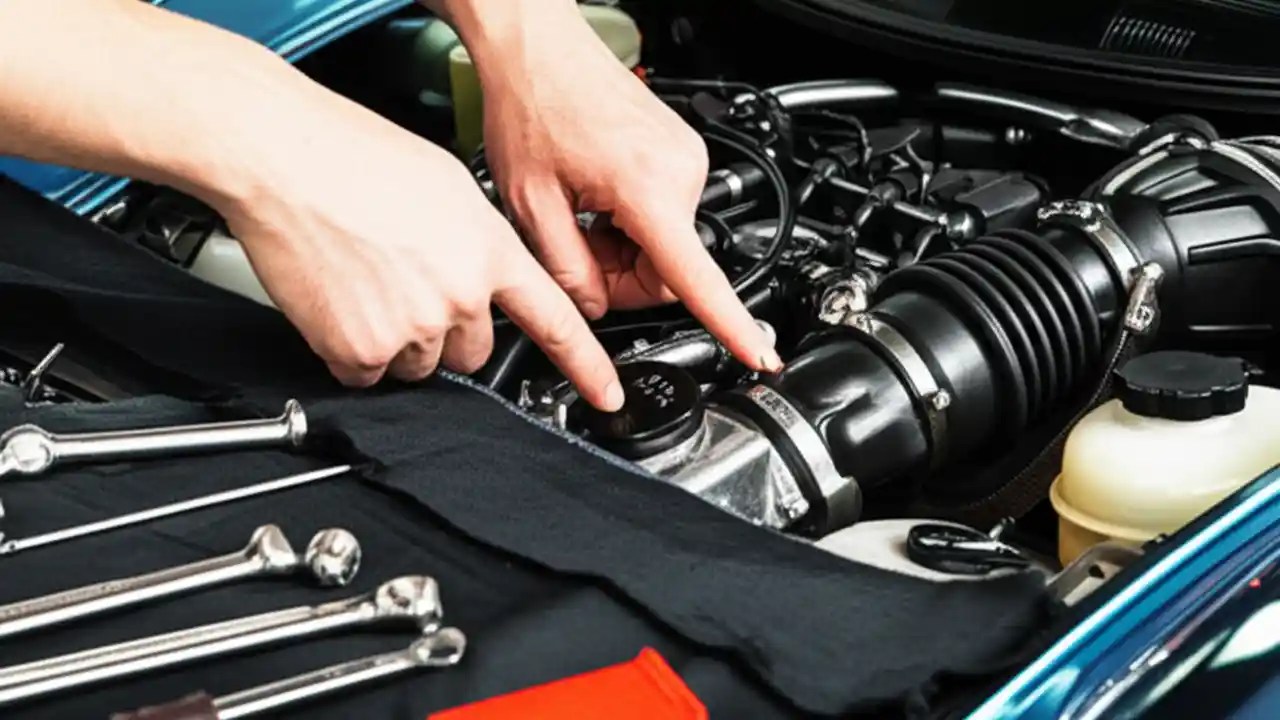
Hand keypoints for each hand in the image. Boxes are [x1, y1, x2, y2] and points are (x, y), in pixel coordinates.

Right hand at [210, 83, 625, 409]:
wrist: (285, 158)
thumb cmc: (356, 158)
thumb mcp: (449, 186)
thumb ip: (479, 241)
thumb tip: (480, 272)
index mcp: (490, 251)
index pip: (554, 321)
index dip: (585, 365)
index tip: (605, 394)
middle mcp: (459, 295)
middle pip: (473, 351)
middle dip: (448, 330)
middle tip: (409, 284)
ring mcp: (412, 328)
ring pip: (420, 364)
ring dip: (398, 338)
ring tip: (368, 280)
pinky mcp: (361, 350)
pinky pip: (368, 372)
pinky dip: (353, 348)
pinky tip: (341, 299)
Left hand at [454, 1, 781, 371]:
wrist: (538, 48)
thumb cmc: (532, 105)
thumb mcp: (530, 205)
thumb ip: (567, 272)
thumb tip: (594, 308)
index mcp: (648, 187)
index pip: (696, 277)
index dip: (729, 324)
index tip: (758, 354)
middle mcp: (681, 172)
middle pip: (670, 270)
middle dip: (622, 277)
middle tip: (577, 254)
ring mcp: (686, 162)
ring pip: (666, 246)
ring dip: (623, 250)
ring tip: (580, 216)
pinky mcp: (680, 156)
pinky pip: (665, 218)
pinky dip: (630, 224)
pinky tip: (596, 201)